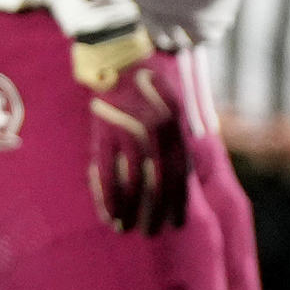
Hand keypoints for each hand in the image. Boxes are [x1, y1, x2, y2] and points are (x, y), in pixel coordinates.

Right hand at [72, 26, 191, 234]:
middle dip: (155, 211)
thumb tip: (186, 172)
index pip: (179, 173)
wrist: (117, 57)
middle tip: (151, 232)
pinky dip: (107, 196)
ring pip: (131, 181)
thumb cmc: (149, 82)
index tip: (175, 222)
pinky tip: (109, 213)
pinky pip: (105, 172)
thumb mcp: (176, 104)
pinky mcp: (103, 133)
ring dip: (129, 209)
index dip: (177, 201)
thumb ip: (180, 136)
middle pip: (157, 182)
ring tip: (127, 228)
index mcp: (174, 126)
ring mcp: (128, 133)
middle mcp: (155, 132)